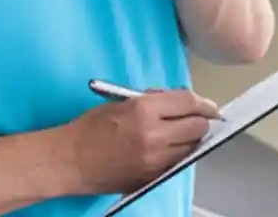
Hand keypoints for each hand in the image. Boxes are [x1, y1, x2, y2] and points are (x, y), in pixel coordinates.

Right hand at [62, 89, 221, 196]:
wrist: (70, 161)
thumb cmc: (90, 128)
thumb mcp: (122, 102)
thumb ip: (153, 100)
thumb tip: (179, 101)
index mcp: (144, 110)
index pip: (188, 102)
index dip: (203, 102)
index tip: (207, 105)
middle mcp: (154, 135)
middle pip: (198, 126)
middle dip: (200, 120)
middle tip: (195, 118)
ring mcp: (155, 160)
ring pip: (191, 146)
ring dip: (190, 138)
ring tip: (180, 132)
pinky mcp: (152, 176)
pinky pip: (177, 162)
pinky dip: (178, 153)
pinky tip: (167, 147)